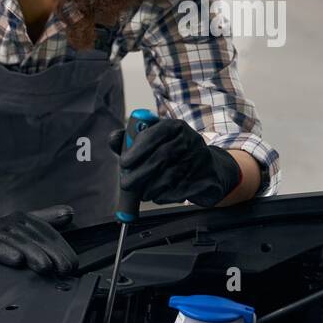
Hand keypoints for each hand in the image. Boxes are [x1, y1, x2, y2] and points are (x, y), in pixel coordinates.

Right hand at [0, 206, 78, 275]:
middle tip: (62, 268)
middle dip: (50, 253)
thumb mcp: (25, 228)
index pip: (44, 231)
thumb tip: (70, 212)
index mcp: (20, 219)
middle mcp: (5, 223)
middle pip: (31, 236)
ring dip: (31, 254)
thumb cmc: (0, 237)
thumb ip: (47, 221)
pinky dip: (3, 253)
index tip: (71, 263)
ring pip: (13, 242)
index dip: (60, 247)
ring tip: (45, 267)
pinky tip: (16, 260)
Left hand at [108, 119, 240, 206]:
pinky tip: (158, 196)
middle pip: (161, 157)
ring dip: (151, 188)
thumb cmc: (173, 155)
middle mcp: (190, 139)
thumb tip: (113, 139)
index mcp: (174, 127)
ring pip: (170, 176)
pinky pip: (181, 190)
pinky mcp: (207, 178)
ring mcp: (201, 159)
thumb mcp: (153, 143)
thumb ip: (130, 141)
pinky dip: (164, 196)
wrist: (209, 169)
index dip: (137, 149)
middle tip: (126, 185)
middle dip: (139, 174)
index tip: (123, 163)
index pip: (154, 134)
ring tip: (142, 193)